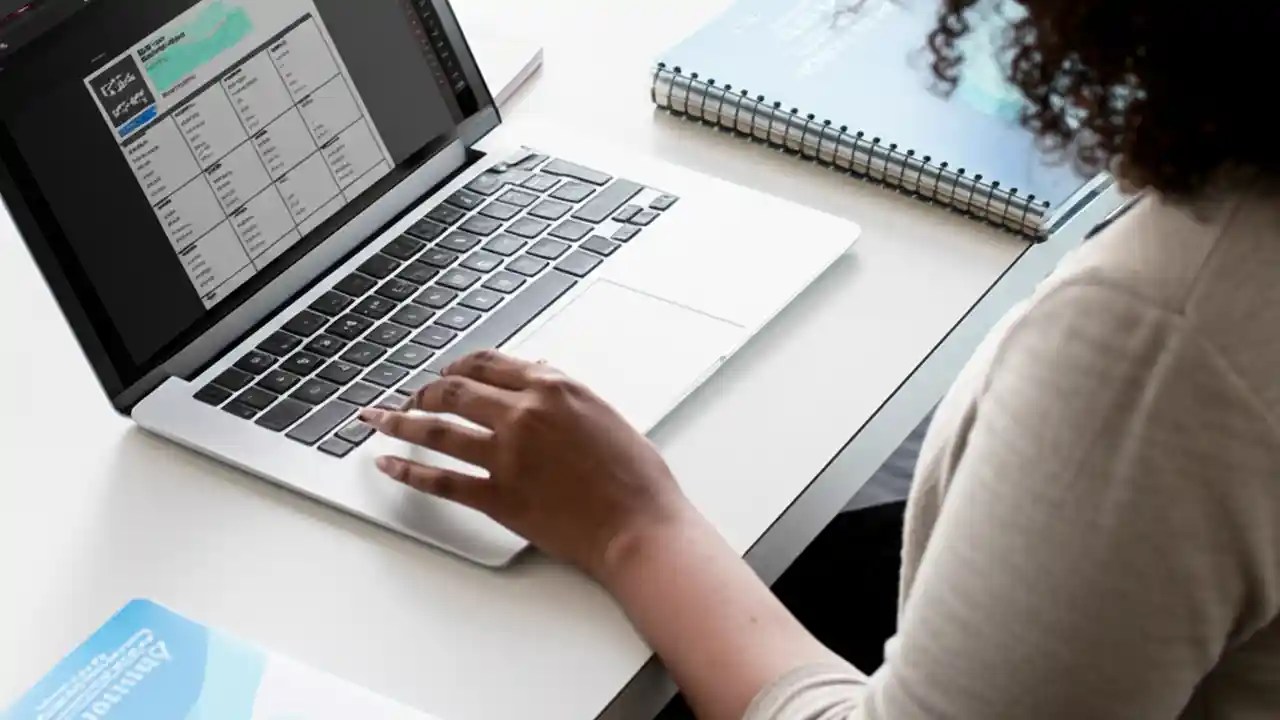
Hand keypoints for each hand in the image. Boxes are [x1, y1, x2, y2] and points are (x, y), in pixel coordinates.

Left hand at [358, 350, 693, 580]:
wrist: (639, 527)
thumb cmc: (635, 477)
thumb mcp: (604, 414)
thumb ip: (565, 392)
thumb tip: (537, 374)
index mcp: (553, 388)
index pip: (488, 362)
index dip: (458, 366)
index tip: (446, 372)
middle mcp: (523, 414)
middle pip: (454, 390)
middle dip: (424, 391)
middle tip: (411, 398)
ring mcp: (507, 456)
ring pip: (436, 430)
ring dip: (400, 423)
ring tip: (379, 420)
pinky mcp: (498, 497)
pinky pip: (441, 482)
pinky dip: (408, 473)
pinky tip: (389, 465)